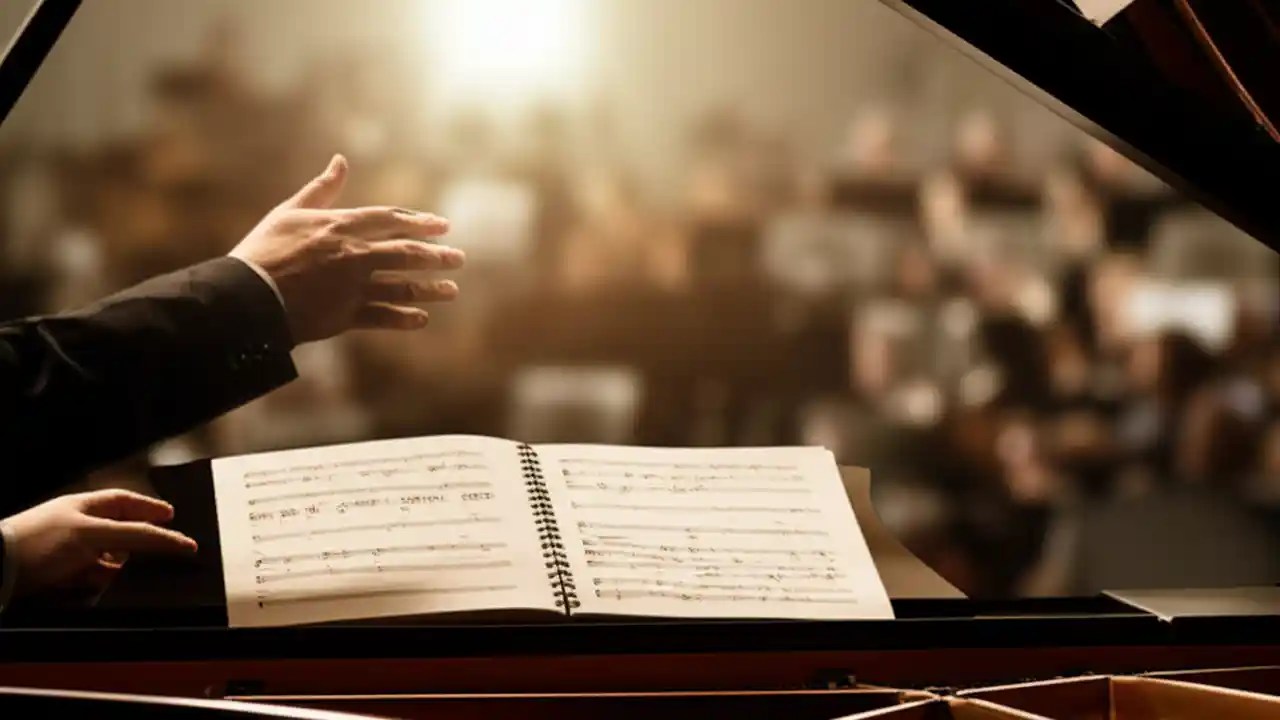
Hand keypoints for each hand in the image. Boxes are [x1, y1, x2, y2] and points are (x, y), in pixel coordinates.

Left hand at [1, 490, 197, 598]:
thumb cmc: (44, 541)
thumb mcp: (95, 534)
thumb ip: (137, 536)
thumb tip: (176, 539)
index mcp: (86, 506)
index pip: (125, 502)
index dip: (150, 507)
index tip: (172, 516)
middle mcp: (78, 525)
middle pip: (119, 529)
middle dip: (141, 539)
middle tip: (165, 548)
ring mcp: (67, 549)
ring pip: (106, 554)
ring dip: (123, 563)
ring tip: (142, 571)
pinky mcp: (59, 572)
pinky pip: (90, 574)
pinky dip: (103, 579)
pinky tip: (110, 585)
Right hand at [230, 154, 464, 344]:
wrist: (245, 296)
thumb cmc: (263, 249)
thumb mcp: (290, 211)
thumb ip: (322, 188)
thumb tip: (341, 160)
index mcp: (341, 226)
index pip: (391, 220)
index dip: (420, 222)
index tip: (443, 226)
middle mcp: (353, 255)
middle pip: (406, 253)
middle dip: (437, 256)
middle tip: (459, 258)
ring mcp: (352, 287)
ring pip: (402, 286)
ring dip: (431, 289)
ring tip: (452, 290)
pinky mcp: (345, 316)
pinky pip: (384, 317)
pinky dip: (405, 318)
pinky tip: (422, 318)